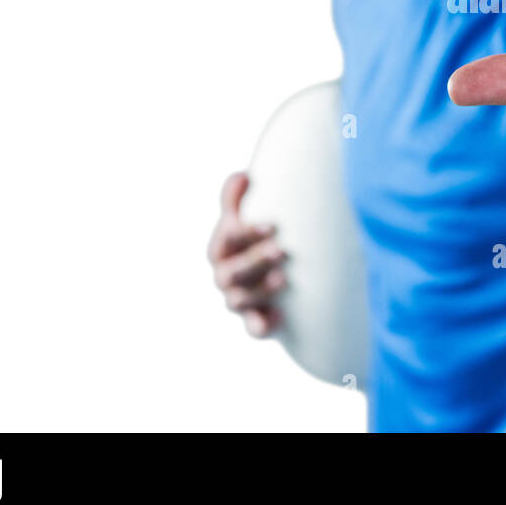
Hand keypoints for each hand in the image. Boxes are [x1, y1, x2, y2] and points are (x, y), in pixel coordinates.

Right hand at [207, 172, 287, 337]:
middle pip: (231, 272)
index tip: (272, 225)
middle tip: (282, 250)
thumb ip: (236, 197)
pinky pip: (253, 329)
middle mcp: (225, 276)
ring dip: (260, 290)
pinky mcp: (255, 320)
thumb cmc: (256, 239)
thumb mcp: (245, 217)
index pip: (227, 240)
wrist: (275, 273)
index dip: (246, 233)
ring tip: (283, 278)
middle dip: (255, 260)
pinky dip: (261, 325)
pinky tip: (277, 316)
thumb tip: (243, 176)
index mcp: (222, 248)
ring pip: (238, 300)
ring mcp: (238, 300)